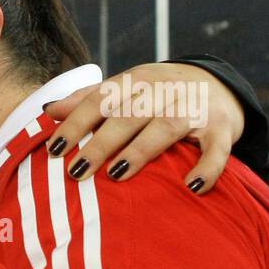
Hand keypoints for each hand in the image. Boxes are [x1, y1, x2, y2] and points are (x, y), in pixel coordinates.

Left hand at [44, 63, 245, 193]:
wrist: (215, 83)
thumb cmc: (156, 94)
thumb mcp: (123, 89)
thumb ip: (87, 99)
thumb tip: (47, 110)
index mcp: (134, 82)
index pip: (99, 101)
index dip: (76, 124)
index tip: (54, 149)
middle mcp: (162, 92)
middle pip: (127, 117)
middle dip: (100, 144)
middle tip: (76, 172)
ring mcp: (192, 108)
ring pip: (164, 129)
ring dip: (141, 152)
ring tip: (117, 174)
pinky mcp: (221, 127)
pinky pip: (215, 149)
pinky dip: (207, 167)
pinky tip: (191, 186)